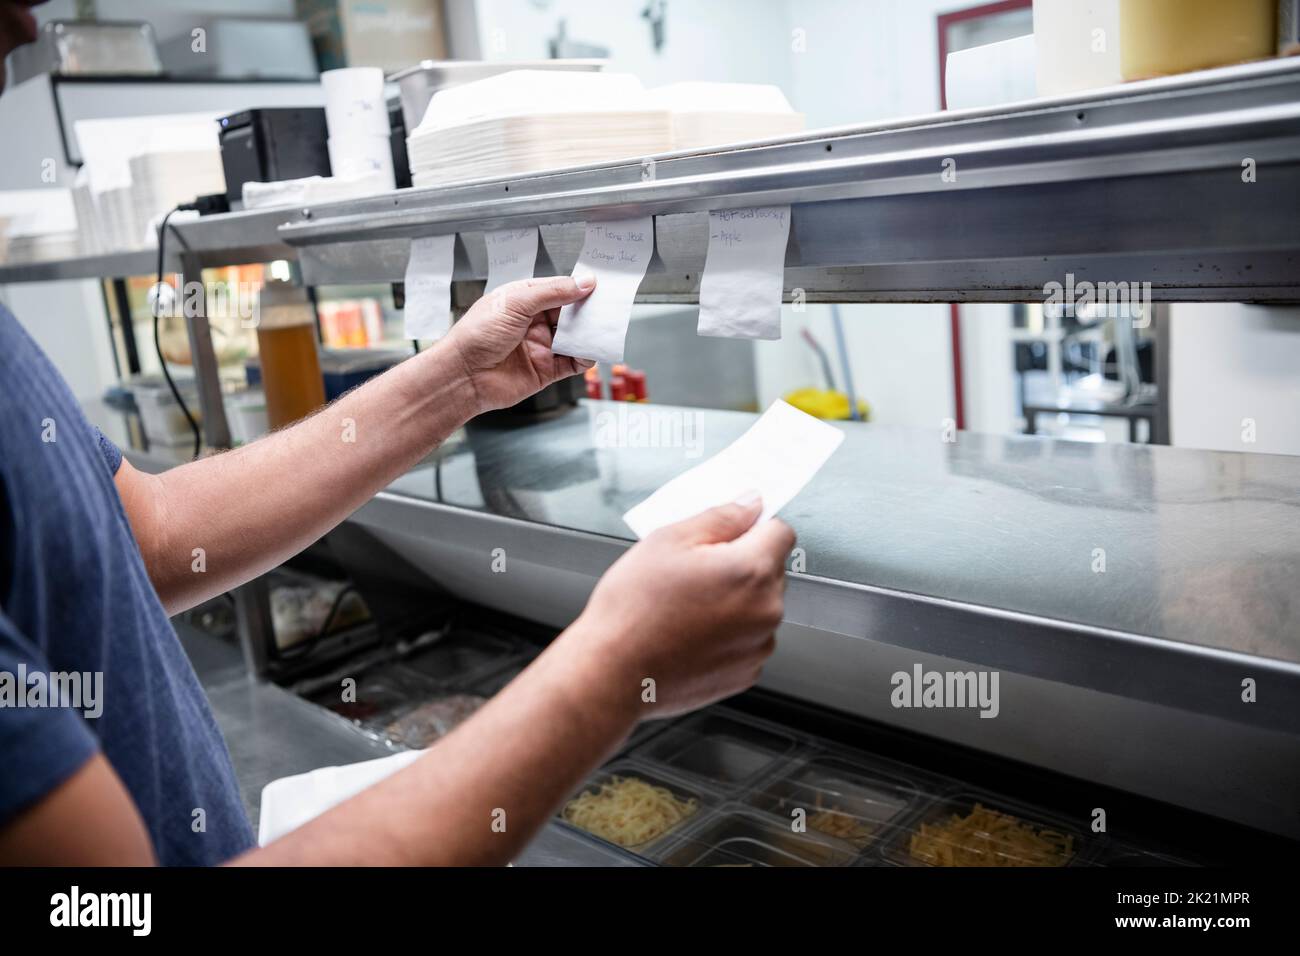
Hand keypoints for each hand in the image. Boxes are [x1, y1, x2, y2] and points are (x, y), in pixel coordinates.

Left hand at [444, 275, 595, 412]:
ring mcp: (540, 346)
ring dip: (589, 335)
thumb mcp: (516, 302)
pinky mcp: (545, 370)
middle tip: (606, 309)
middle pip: (570, 313)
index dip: (578, 288)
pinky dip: (585, 358)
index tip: (598, 287)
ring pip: (575, 338)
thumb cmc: (477, 335)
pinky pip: (573, 363)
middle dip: (587, 312)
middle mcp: (533, 322)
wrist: (464, 376)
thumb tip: (583, 282)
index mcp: (523, 299)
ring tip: (601, 330)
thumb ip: (553, 292)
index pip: (558, 289)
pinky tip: (589, 353)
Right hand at [561, 495, 794, 720]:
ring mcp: (759, 645)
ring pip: (759, 606)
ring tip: (687, 608)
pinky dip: (728, 633)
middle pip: (770, 570)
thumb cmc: (633, 610)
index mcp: (751, 571)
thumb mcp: (668, 540)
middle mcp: (766, 610)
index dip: (753, 527)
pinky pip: (747, 639)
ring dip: (736, 601)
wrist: (612, 674)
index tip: (729, 535)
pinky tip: (691, 632)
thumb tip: (750, 504)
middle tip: (693, 573)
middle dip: (740, 564)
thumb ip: (721, 516)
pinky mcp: (746, 672)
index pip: (781, 531)